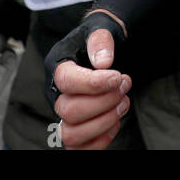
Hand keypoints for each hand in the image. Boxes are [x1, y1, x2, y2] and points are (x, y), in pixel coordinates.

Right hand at [44, 11, 131, 149]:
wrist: (101, 53)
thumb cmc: (98, 43)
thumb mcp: (100, 30)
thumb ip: (100, 41)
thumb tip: (104, 62)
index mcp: (57, 66)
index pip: (66, 81)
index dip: (93, 83)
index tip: (117, 77)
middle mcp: (56, 94)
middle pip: (69, 112)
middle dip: (103, 102)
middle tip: (124, 87)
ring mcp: (64, 115)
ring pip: (71, 135)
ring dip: (103, 122)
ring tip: (123, 103)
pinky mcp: (76, 129)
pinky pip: (79, 149)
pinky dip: (101, 140)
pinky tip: (115, 120)